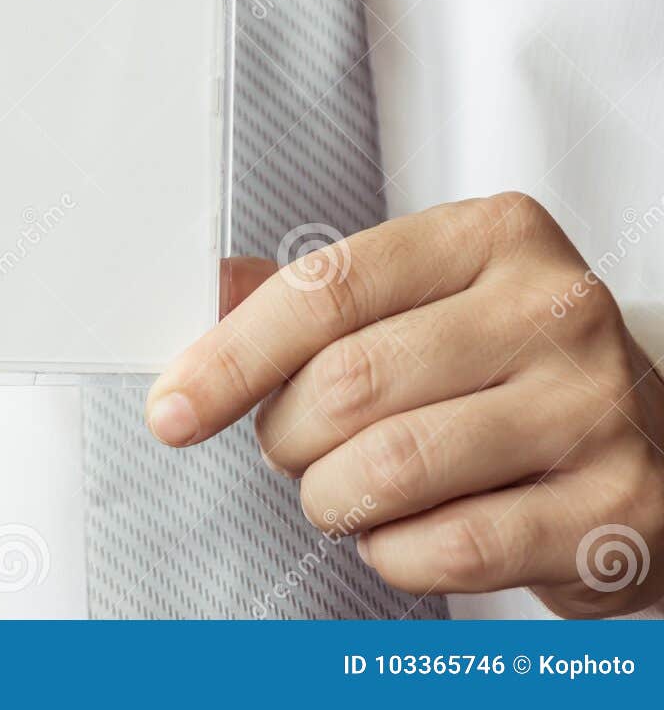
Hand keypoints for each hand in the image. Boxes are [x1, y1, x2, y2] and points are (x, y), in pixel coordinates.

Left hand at [146, 191, 663, 616]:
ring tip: (346, 491)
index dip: (231, 357)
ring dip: (333, 498)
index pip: (326, 288)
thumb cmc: (504, 371)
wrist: (650, 447)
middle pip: (347, 384)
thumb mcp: (420, 304)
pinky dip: (394, 553)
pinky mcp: (615, 507)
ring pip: (389, 467)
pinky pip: (449, 547)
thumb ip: (316, 298)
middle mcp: (552, 308)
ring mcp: (592, 407)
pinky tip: (405, 532)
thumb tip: (209, 292)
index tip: (172, 408)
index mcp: (490, 236)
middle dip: (286, 437)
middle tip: (294, 449)